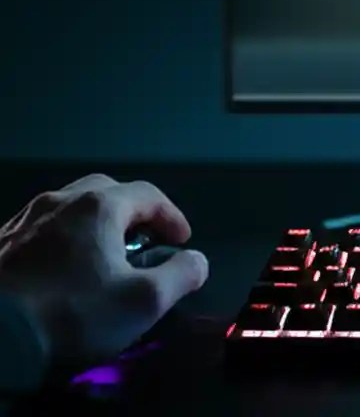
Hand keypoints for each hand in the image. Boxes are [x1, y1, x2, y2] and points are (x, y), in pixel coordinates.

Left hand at [0, 174, 208, 368]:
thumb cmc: (73, 312)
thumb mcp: (145, 301)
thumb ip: (182, 275)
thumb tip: (196, 260)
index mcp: (100, 206)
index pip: (150, 194)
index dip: (172, 216)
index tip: (182, 242)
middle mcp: (61, 200)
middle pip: (108, 191)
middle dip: (133, 212)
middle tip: (144, 241)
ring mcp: (24, 219)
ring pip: (71, 207)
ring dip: (95, 224)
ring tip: (103, 254)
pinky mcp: (0, 242)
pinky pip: (42, 228)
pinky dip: (63, 238)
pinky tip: (62, 266)